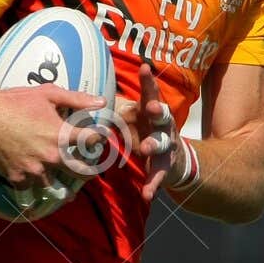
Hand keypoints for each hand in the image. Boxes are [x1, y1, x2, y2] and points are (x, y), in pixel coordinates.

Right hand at [0, 83, 106, 189]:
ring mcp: (34, 170)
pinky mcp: (18, 178)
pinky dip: (31, 191)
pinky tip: (31, 189)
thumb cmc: (15, 102)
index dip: (99, 140)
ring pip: (53, 185)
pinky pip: (29, 192)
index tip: (99, 141)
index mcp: (61, 135)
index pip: (91, 142)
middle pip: (80, 173)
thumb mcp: (48, 94)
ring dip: (56, 183)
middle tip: (89, 173)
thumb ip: (76, 99)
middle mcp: (52, 156)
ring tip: (60, 185)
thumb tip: (101, 102)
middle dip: (88, 173)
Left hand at [116, 63, 181, 203]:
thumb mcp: (131, 117)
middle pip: (163, 115)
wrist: (174, 159)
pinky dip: (153, 184)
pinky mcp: (166, 166)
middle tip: (150, 107)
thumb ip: (115, 106)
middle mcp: (164, 125)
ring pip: (162, 143)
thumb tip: (89, 93)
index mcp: (152, 111)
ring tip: (145, 148)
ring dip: (153, 145)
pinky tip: (147, 194)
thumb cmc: (145, 131)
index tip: (145, 67)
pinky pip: (159, 175)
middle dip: (158, 110)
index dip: (148, 81)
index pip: (151, 93)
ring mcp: (167, 145)